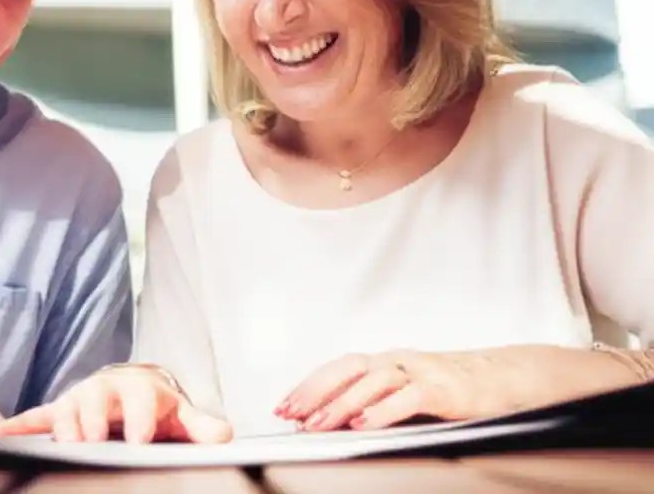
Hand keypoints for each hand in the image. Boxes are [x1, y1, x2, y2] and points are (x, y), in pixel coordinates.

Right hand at [0, 365, 231, 443]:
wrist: (131, 392)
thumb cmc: (156, 410)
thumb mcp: (181, 417)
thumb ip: (200, 426)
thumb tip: (221, 434)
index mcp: (140, 389)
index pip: (142, 398)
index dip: (141, 417)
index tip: (140, 439)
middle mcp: (106, 390)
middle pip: (97, 399)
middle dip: (95, 419)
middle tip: (94, 440)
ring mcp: (79, 400)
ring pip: (66, 409)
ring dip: (62, 425)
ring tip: (61, 442)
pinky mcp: (59, 412)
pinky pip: (36, 418)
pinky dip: (17, 425)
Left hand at [276, 350, 507, 431]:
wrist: (506, 378)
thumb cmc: (452, 391)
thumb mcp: (407, 395)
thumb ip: (375, 405)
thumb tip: (334, 425)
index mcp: (385, 362)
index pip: (338, 369)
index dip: (309, 386)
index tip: (282, 407)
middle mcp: (397, 361)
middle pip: (347, 368)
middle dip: (314, 391)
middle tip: (290, 414)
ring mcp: (420, 371)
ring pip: (372, 381)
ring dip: (341, 404)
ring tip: (318, 424)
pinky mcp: (444, 388)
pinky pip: (408, 396)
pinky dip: (383, 409)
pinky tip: (364, 424)